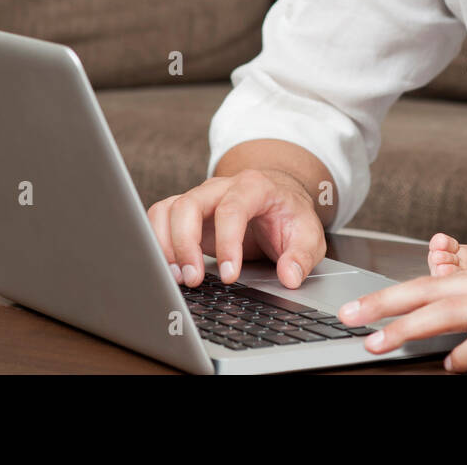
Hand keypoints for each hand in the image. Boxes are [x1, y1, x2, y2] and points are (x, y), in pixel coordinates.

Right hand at [145, 168, 325, 288]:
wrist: (279, 199)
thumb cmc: (290, 215)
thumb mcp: (309, 234)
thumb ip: (302, 256)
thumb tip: (289, 277)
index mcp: (254, 187)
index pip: (232, 209)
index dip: (227, 243)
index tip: (229, 275)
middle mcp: (221, 187)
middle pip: (189, 204)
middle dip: (185, 245)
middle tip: (193, 280)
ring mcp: (201, 197)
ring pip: (168, 209)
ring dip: (166, 245)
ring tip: (178, 278)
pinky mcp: (187, 212)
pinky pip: (160, 217)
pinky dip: (157, 242)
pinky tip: (170, 269)